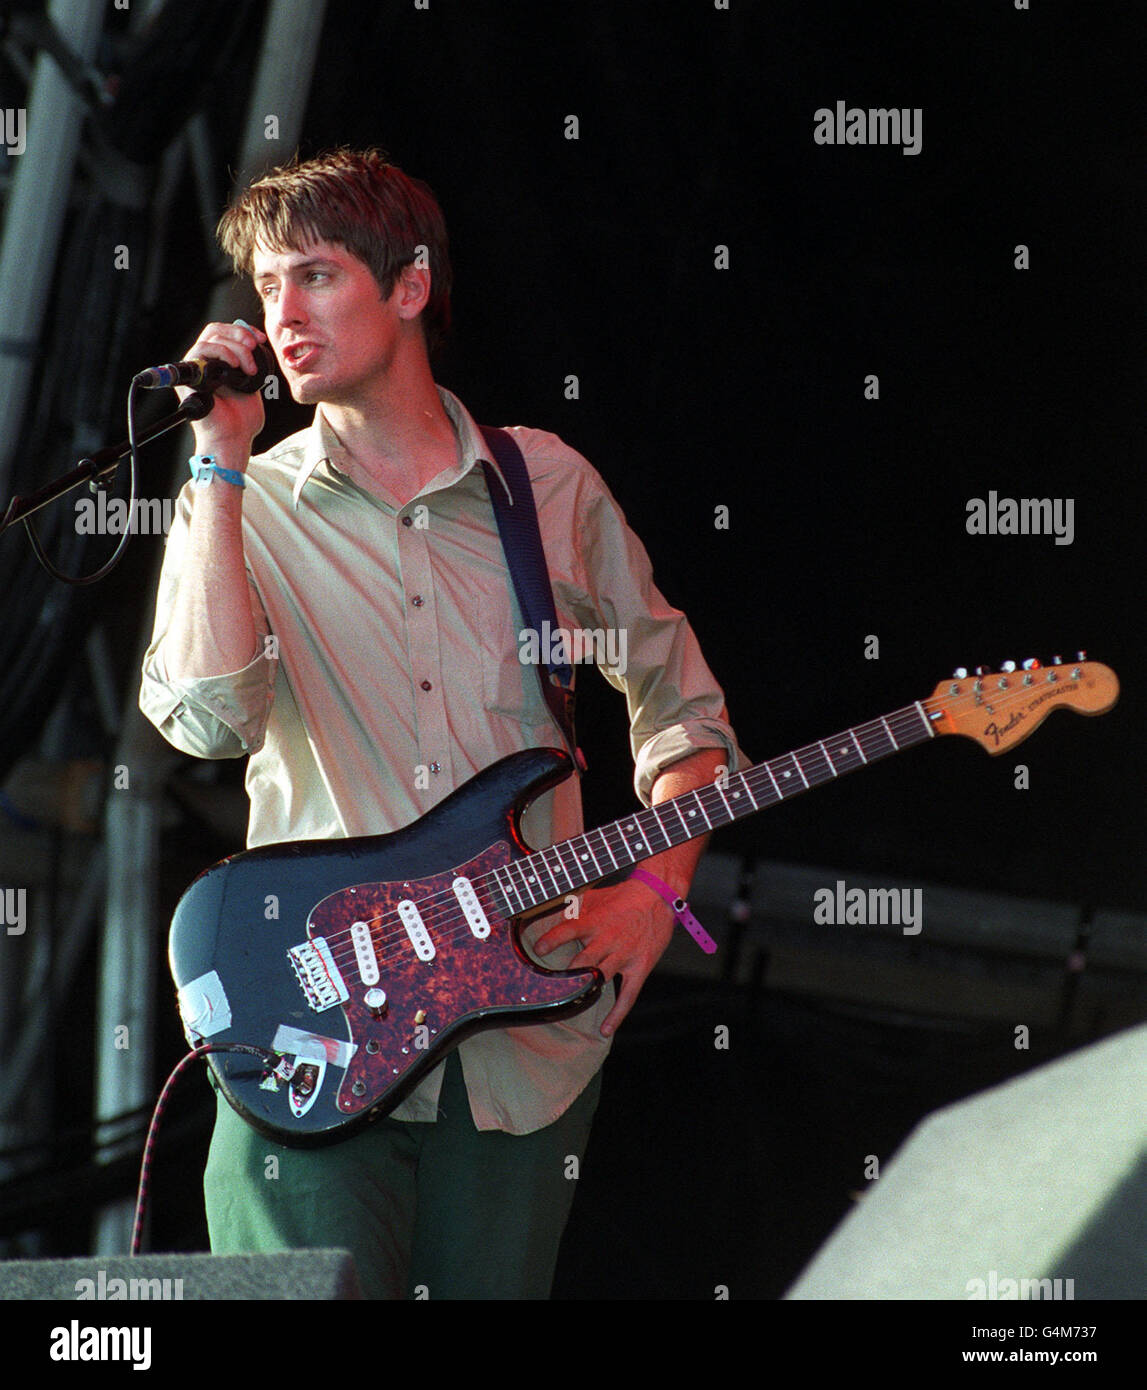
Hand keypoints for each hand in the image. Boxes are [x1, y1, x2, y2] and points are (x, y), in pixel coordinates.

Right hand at [180, 321, 267, 457]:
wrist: (234, 438)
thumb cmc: (242, 418)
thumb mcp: (251, 383)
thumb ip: (248, 361)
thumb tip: (253, 337)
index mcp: (214, 364)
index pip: (222, 333)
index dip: (241, 330)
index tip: (261, 339)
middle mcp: (201, 364)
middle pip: (214, 330)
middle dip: (238, 334)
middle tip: (255, 347)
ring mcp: (193, 369)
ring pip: (210, 338)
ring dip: (235, 348)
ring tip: (249, 367)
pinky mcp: (189, 376)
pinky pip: (201, 351)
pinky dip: (221, 352)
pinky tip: (235, 366)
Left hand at [533, 879, 674, 1036]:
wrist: (658, 897)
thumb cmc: (622, 898)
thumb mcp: (595, 897)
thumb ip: (573, 908)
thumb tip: (547, 913)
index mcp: (595, 922)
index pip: (570, 930)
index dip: (553, 939)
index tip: (539, 949)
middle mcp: (608, 940)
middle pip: (584, 960)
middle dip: (568, 974)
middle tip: (550, 988)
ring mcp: (624, 956)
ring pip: (602, 978)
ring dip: (586, 991)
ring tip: (569, 1006)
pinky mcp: (639, 968)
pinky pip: (628, 995)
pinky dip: (617, 1014)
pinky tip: (605, 1029)